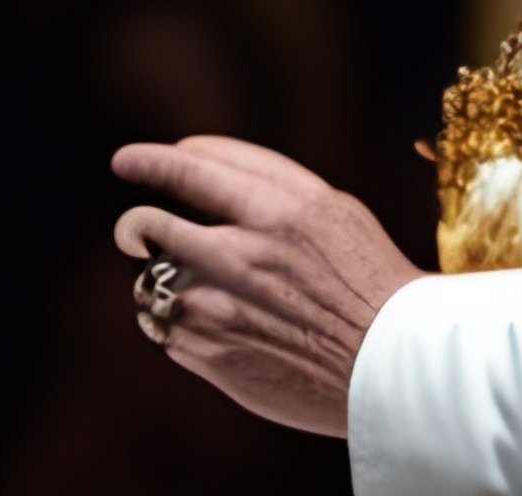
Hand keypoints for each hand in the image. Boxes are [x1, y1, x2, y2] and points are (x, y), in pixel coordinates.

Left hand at [109, 135, 427, 437]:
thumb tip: (187, 153)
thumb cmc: (368, 276)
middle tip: (137, 232)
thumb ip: (261, 176)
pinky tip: (222, 331)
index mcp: (273, 212)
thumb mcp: (331, 206)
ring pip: (154, 283)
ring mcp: (222, 311)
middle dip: (135, 226)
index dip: (147, 161)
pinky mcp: (215, 357)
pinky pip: (170, 333)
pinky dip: (184, 328)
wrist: (397, 368)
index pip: (186, 170)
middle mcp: (239, 257)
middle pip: (148, 225)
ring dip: (168, 283)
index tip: (124, 160)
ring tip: (201, 292)